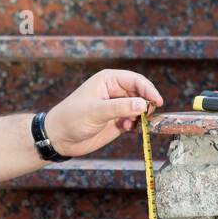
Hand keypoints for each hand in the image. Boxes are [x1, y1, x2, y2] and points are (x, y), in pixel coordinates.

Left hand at [43, 69, 163, 158]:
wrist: (60, 138)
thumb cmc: (72, 118)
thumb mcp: (96, 111)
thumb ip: (120, 107)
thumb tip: (144, 104)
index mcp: (109, 80)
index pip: (136, 80)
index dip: (148, 90)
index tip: (157, 102)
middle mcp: (115, 91)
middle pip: (141, 93)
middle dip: (146, 104)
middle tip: (147, 116)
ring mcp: (117, 106)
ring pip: (140, 108)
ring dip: (142, 116)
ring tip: (132, 124)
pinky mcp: (118, 121)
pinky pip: (135, 120)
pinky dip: (137, 124)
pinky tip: (127, 129)